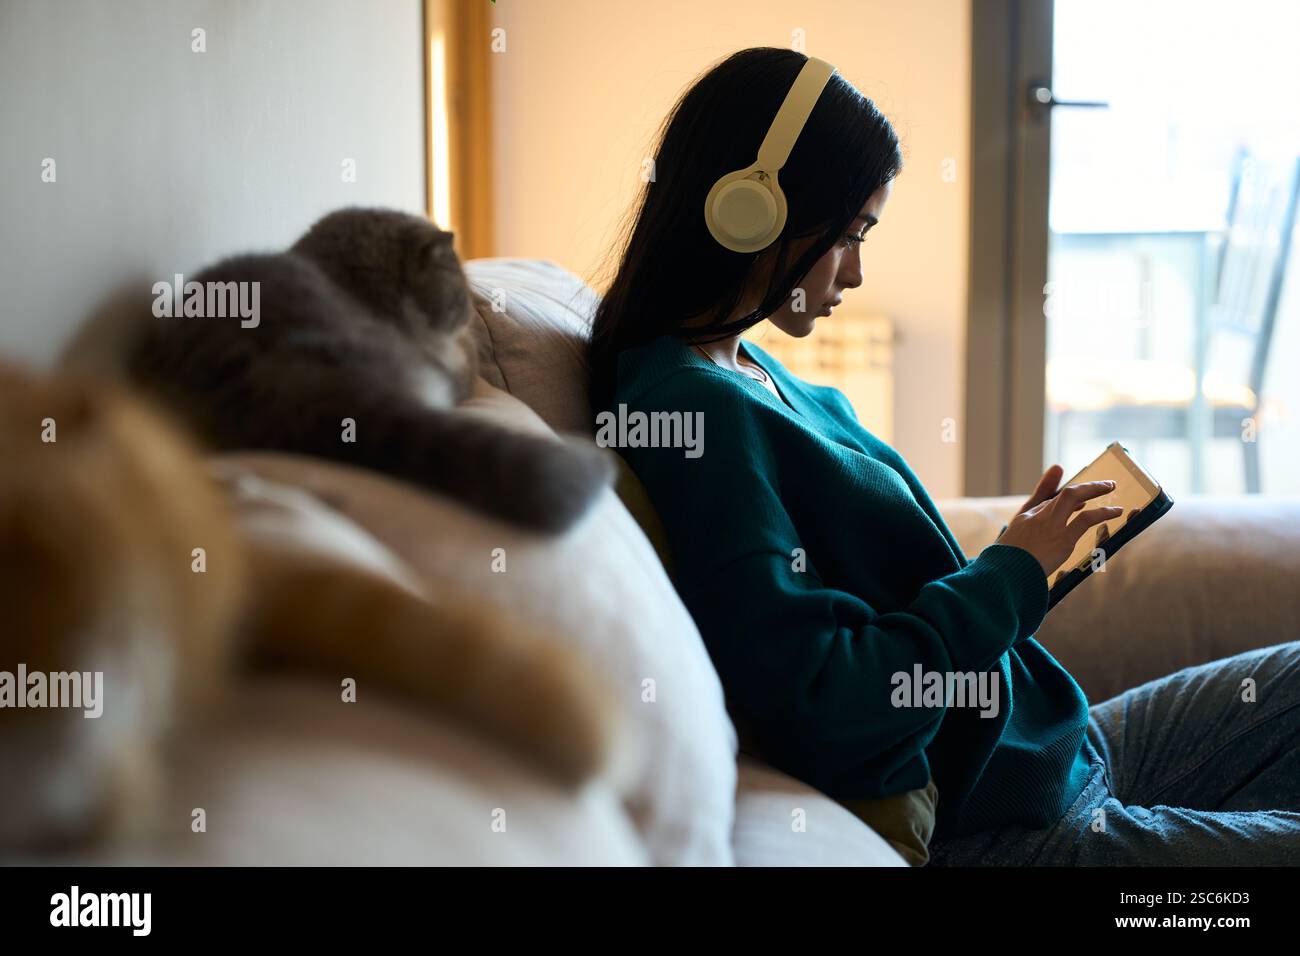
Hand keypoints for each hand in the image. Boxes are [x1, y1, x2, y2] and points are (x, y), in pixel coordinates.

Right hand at [995, 465, 1125, 578]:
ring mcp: (1049, 525)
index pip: (1046, 504)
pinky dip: (1102, 512)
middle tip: (1106, 485)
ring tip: (1111, 487)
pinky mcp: (1062, 539)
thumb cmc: (1006, 565)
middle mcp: (1036, 518)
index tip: (1082, 501)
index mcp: (1023, 520)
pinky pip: (1086, 519)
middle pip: (1062, 495)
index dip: (1067, 501)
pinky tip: (1116, 511)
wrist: (1003, 575)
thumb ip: (1027, 536)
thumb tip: (1041, 517)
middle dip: (1085, 487)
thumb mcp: (1013, 546)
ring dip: (1093, 489)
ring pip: (1072, 496)